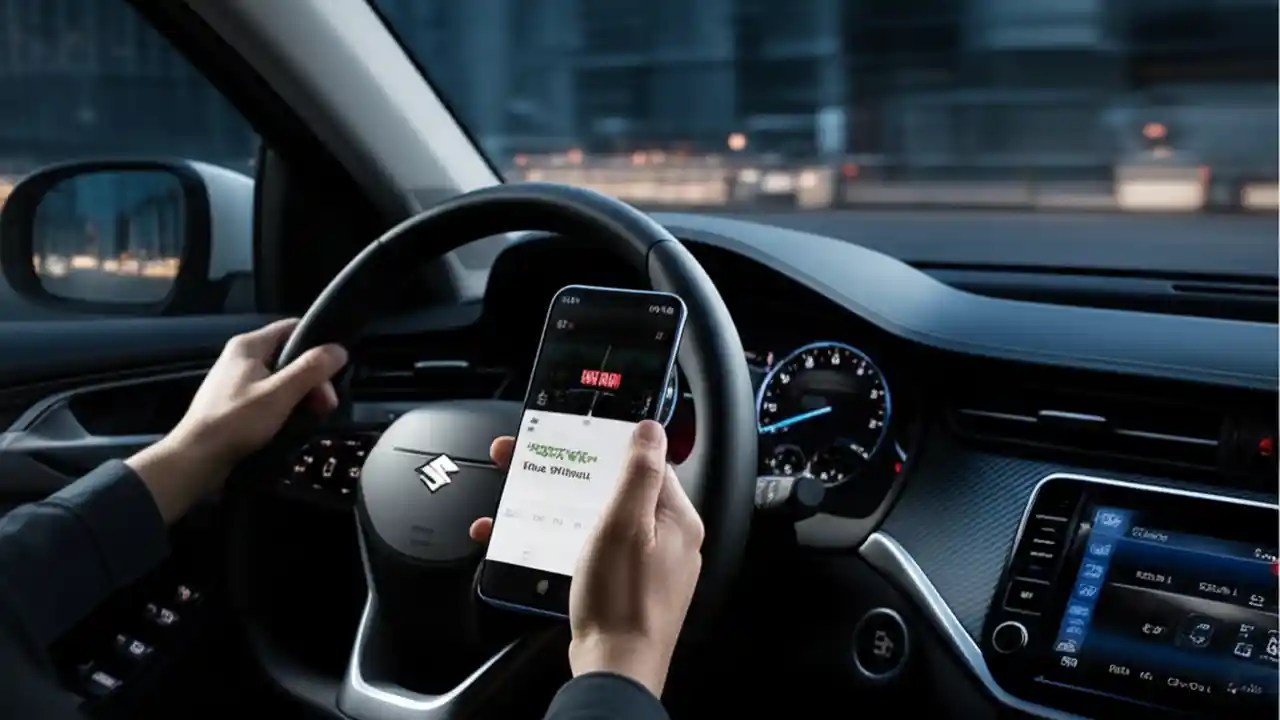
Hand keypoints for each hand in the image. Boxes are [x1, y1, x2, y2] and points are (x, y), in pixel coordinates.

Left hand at [127, 318, 346, 522]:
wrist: (196, 459)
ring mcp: (237, 381)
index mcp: (249, 345)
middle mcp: (242, 357)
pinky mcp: (235, 403)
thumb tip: (340, 349)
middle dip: (313, 378)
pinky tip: (295, 423)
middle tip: (327, 403)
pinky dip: (286, 406)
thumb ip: (311, 369)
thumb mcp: (279, 394)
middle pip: (290, 356)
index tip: (336, 366)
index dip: (318, 342)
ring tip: (315, 416)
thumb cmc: (236, 421)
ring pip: (282, 378)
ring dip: (302, 395)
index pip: (292, 327)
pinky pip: (270, 395)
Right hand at [471, 421, 703, 697]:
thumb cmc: (622, 599)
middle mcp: (668, 540)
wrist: (615, 669)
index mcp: (677, 518)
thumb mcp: (627, 525)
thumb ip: (640, 474)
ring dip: (556, 507)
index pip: (646, 465)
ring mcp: (646, 565)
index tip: (570, 436)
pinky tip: (522, 540)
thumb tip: (652, 428)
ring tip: (512, 500)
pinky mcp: (623, 585)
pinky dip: (559, 540)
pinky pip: (592, 549)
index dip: (605, 446)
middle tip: (522, 463)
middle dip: (569, 475)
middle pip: (616, 491)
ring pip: (598, 519)